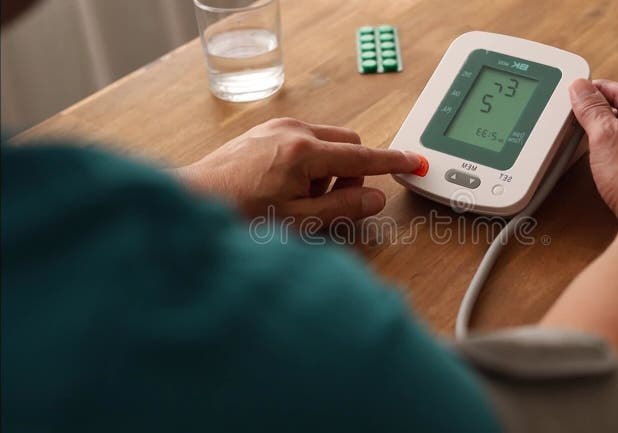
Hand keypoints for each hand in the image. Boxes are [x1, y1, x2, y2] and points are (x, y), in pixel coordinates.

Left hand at [172, 117, 420, 223]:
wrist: (189, 201)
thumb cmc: (235, 216)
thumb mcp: (296, 222)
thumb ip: (342, 210)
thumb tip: (375, 199)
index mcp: (304, 152)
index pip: (362, 156)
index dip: (392, 161)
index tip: (415, 160)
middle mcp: (292, 131)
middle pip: (348, 145)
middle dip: (350, 175)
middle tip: (330, 205)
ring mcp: (276, 128)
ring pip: (327, 145)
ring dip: (327, 172)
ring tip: (298, 201)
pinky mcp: (265, 132)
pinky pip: (304, 143)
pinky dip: (308, 166)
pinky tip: (284, 189)